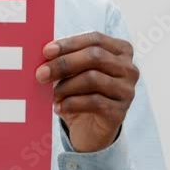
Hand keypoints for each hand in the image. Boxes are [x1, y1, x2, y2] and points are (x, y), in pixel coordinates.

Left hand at [35, 32, 138, 152]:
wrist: (90, 130)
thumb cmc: (81, 93)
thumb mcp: (74, 72)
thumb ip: (65, 59)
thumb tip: (45, 52)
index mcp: (121, 51)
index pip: (95, 40)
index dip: (69, 44)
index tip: (46, 51)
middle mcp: (129, 68)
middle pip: (95, 56)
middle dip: (64, 64)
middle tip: (40, 74)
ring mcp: (127, 90)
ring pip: (93, 79)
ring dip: (66, 86)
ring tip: (52, 94)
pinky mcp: (120, 112)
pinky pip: (93, 102)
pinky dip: (71, 104)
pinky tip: (58, 108)